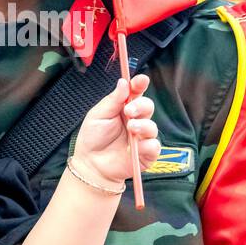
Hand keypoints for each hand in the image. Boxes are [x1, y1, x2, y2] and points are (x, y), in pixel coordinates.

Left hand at [71, 74, 161, 189]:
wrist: (91, 164)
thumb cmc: (93, 138)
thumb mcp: (98, 115)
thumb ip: (113, 100)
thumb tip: (123, 82)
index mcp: (124, 108)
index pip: (136, 93)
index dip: (140, 85)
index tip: (141, 80)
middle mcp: (135, 120)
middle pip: (148, 107)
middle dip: (141, 106)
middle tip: (129, 111)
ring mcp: (142, 137)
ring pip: (152, 127)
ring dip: (143, 126)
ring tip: (131, 128)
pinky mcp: (146, 154)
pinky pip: (154, 147)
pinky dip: (148, 145)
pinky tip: (138, 146)